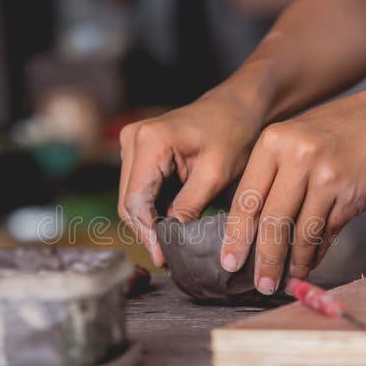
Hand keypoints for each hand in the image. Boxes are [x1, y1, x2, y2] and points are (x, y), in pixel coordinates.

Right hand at [119, 91, 262, 265]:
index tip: (163, 257)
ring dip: (149, 222)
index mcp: (150, 141)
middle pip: (128, 201)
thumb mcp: (215, 175)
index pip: (136, 200)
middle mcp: (132, 139)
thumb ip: (188, 207)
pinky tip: (171, 225)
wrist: (237, 107)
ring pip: (131, 198)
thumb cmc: (232, 132)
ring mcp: (132, 144)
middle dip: (147, 231)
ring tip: (171, 246)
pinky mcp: (139, 152)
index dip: (147, 233)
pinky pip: (140, 189)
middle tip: (168, 258)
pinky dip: (153, 208)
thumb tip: (170, 241)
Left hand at [220, 92, 365, 293]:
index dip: (236, 236)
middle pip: (272, 221)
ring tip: (285, 280)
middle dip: (265, 260)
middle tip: (261, 283)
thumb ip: (269, 176)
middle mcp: (299, 157)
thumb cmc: (332, 132)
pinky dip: (316, 252)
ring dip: (293, 263)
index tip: (230, 262)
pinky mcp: (352, 195)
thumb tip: (248, 229)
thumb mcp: (291, 139)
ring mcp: (328, 177)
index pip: (247, 199)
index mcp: (274, 142)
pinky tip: (308, 262)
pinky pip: (327, 233)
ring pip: (302, 233)